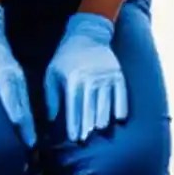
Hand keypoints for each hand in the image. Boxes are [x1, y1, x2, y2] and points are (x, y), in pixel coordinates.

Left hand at [45, 13, 127, 143]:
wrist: (88, 34)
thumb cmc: (65, 57)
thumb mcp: (51, 73)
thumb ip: (51, 97)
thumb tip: (51, 119)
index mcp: (73, 80)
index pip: (74, 108)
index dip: (74, 124)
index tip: (74, 138)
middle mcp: (91, 79)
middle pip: (90, 109)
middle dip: (87, 126)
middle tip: (85, 140)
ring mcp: (107, 77)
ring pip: (106, 104)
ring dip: (103, 119)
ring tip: (100, 131)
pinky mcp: (118, 74)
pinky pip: (122, 95)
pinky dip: (121, 107)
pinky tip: (119, 119)